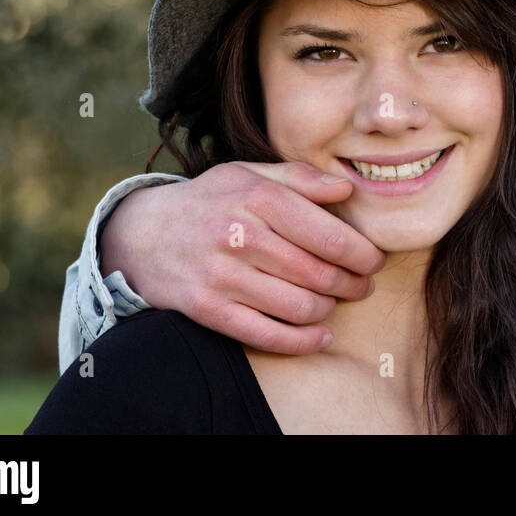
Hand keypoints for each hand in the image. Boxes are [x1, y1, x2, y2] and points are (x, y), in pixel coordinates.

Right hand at [99, 161, 383, 353]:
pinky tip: (319, 335)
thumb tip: (347, 188)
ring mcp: (221, 275)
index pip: (330, 236)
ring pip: (298, 306)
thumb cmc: (210, 201)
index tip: (374, 260)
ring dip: (328, 310)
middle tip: (363, 285)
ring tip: (335, 302)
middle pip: (319, 273)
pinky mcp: (206, 308)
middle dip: (352, 284)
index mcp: (258, 197)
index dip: (363, 254)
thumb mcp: (249, 174)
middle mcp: (241, 235)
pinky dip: (301, 341)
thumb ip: (300, 178)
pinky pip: (266, 334)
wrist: (142, 233)